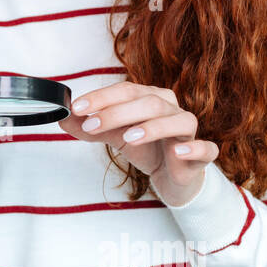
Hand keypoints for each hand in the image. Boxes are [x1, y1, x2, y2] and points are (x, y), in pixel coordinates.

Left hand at [58, 81, 218, 205]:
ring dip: (152, 127)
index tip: (76, 108)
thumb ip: (89, 127)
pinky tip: (178, 152)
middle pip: (149, 102)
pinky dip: (194, 148)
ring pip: (178, 119)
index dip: (101, 97)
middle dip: (117, 113)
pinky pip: (206, 148)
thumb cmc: (146, 148)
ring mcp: (189, 130)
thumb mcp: (114, 136)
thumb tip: (61, 118)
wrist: (171, 177)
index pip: (126, 90)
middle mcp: (172, 108)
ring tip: (128, 138)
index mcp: (151, 98)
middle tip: (91, 125)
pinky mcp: (202, 154)